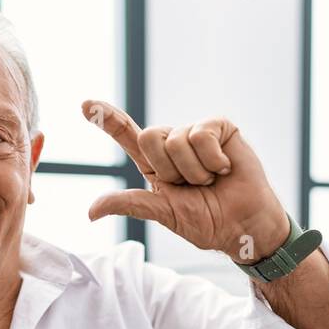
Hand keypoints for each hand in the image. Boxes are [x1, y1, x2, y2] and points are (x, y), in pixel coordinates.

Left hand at [82, 100, 290, 262]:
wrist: (243, 224)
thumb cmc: (207, 221)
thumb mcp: (163, 213)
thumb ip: (130, 204)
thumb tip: (91, 212)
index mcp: (155, 164)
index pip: (127, 135)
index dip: (107, 119)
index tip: (84, 104)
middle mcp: (172, 144)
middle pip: (148, 137)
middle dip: (169, 170)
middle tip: (192, 186)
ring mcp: (196, 133)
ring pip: (176, 140)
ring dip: (194, 170)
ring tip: (211, 180)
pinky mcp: (219, 127)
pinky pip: (201, 134)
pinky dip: (212, 160)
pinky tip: (225, 168)